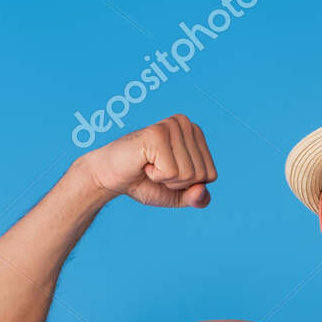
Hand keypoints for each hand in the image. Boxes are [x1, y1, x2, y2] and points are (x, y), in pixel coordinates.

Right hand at [83, 114, 215, 207]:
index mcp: (195, 133)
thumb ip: (198, 197)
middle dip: (178, 183)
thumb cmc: (144, 182)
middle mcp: (185, 123)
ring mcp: (172, 126)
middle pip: (202, 174)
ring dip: (167, 180)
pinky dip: (157, 176)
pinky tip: (144, 164)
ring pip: (189, 174)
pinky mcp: (157, 134)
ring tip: (150, 166)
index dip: (189, 185)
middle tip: (156, 170)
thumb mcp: (178, 195)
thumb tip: (202, 190)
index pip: (211, 175)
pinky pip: (172, 172)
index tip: (168, 173)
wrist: (110, 178)